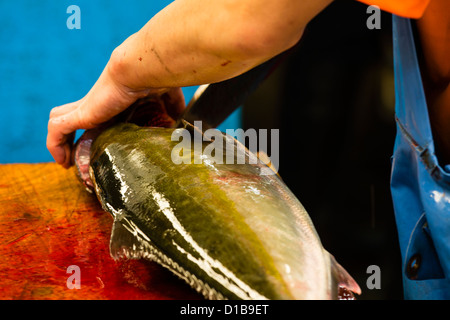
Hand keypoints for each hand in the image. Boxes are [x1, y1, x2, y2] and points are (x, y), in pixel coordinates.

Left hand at [47, 65, 184, 168]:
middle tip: (77, 158)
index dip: (93, 126)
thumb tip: (180, 116)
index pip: (96, 112)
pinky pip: (57, 129)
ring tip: (66, 161)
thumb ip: (172, 104)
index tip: (99, 146)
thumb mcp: (166, 94)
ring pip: (58, 120)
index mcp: (114, 101)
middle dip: (70, 138)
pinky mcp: (81, 113)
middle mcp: (97, 104)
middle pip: (71, 117)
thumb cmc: (153, 76)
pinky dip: (55, 145)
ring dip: (59, 141)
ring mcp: (87, 108)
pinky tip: (63, 161)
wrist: (142, 68)